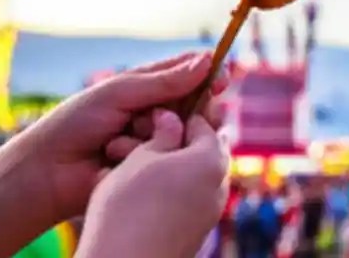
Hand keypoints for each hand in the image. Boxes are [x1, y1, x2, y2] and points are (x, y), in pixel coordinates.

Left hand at [9, 51, 228, 221]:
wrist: (49, 172)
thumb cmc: (75, 124)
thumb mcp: (120, 92)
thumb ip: (163, 81)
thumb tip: (205, 62)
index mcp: (144, 85)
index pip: (187, 72)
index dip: (208, 73)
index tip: (223, 78)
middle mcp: (154, 111)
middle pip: (195, 103)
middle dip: (194, 107)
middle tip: (183, 113)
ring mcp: (155, 140)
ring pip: (188, 131)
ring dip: (168, 130)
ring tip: (139, 132)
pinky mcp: (153, 167)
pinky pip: (174, 157)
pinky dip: (158, 153)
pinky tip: (137, 153)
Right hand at [78, 110, 229, 257]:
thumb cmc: (128, 207)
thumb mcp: (140, 158)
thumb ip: (162, 134)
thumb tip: (173, 119)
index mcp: (211, 160)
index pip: (202, 123)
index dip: (177, 115)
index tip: (153, 115)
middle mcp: (220, 186)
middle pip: (200, 151)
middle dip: (173, 144)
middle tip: (139, 143)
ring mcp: (210, 213)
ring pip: (191, 177)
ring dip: (167, 170)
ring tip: (129, 171)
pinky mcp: (196, 233)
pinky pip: (186, 202)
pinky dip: (167, 194)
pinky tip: (136, 198)